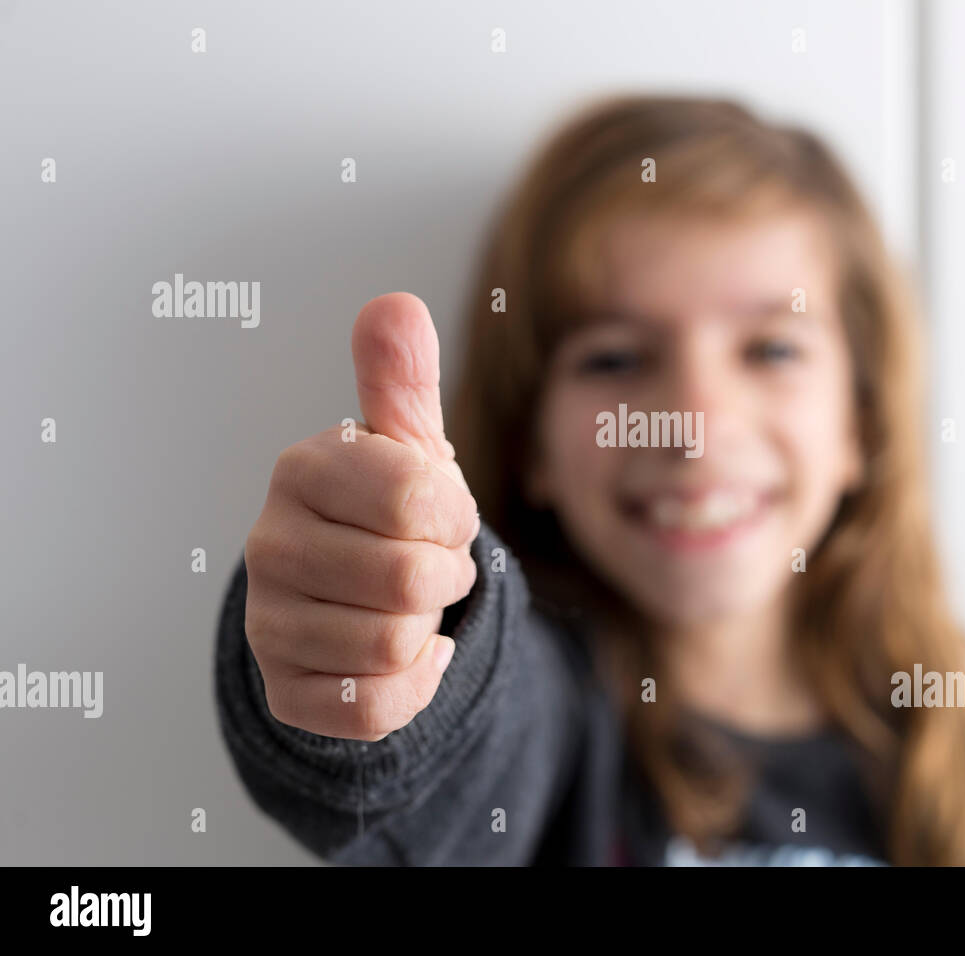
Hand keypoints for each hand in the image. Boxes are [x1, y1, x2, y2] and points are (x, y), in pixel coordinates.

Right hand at [243, 293, 478, 740]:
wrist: (355, 594)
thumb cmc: (389, 510)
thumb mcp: (404, 444)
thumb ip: (402, 381)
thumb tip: (396, 305)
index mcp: (302, 470)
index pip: (420, 497)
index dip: (455, 514)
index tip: (442, 514)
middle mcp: (268, 544)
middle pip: (411, 578)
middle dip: (446, 575)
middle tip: (429, 563)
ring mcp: (267, 623)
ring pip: (394, 644)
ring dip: (427, 628)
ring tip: (406, 602)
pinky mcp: (283, 691)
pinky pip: (376, 706)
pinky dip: (412, 684)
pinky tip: (399, 655)